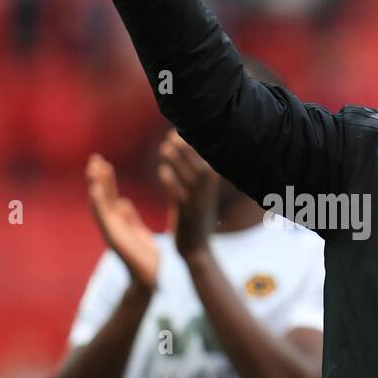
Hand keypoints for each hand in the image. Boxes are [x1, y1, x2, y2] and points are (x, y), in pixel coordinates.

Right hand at [85, 153, 159, 289]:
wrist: (153, 279)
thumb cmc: (147, 260)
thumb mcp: (140, 233)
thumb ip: (131, 219)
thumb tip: (124, 202)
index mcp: (120, 223)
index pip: (111, 197)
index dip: (106, 180)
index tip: (103, 162)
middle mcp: (113, 226)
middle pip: (103, 198)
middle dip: (99, 178)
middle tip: (95, 158)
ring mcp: (112, 232)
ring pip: (101, 205)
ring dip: (97, 186)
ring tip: (93, 168)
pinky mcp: (114, 239)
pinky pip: (104, 218)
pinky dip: (99, 203)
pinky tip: (95, 189)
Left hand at [157, 130, 219, 259]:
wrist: (196, 247)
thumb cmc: (195, 214)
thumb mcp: (200, 190)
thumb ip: (192, 168)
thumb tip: (179, 143)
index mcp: (214, 179)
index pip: (206, 152)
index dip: (192, 139)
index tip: (178, 130)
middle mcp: (208, 187)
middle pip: (196, 157)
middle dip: (183, 145)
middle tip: (170, 137)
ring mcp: (198, 198)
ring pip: (185, 170)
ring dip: (174, 158)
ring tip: (164, 149)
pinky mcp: (186, 210)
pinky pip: (176, 189)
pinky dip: (169, 180)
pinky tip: (163, 173)